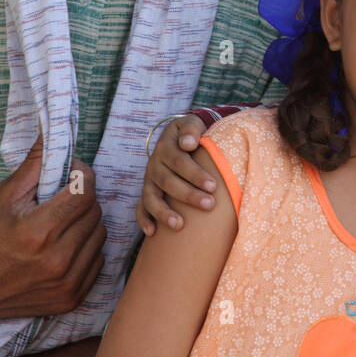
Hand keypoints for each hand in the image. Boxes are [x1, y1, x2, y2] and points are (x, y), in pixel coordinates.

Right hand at [0, 134, 106, 322]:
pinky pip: (98, 259)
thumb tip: (53, 128)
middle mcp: (57, 260)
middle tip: (59, 199)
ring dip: (85, 223)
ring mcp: (67, 283)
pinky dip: (86, 248)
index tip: (69, 174)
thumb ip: (36, 162)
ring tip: (59, 223)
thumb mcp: (5, 195)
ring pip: (100, 234)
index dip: (80, 176)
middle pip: (95, 211)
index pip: (85, 190)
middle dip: (81, 198)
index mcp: (39, 231)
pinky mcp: (71, 298)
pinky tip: (62, 246)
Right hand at [135, 115, 217, 235]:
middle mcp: (155, 164)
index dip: (194, 174)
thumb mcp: (192, 123)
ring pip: (151, 197)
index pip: (179, 161)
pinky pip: (141, 207)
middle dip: (188, 195)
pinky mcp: (147, 192)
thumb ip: (191, 129)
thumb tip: (188, 143)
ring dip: (164, 212)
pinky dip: (144, 220)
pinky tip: (152, 233)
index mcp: (166, 147)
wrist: (180, 138)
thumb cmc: (192, 134)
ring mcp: (149, 180)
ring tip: (179, 225)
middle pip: (167, 181)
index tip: (213, 185)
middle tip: (209, 204)